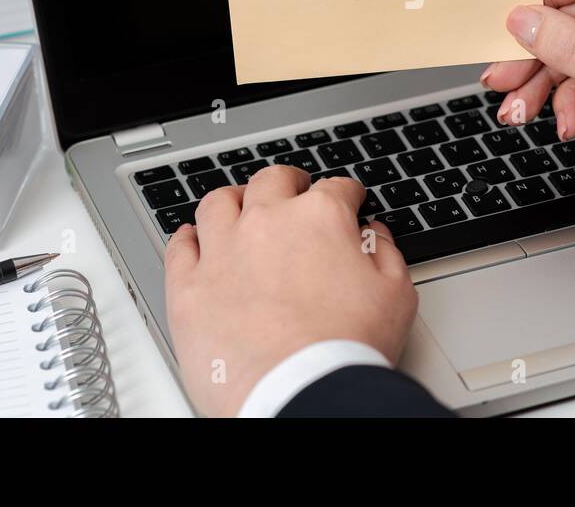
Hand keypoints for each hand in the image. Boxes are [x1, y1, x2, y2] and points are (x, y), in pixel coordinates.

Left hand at [164, 165, 416, 415]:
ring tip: (239, 206)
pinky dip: (187, 239)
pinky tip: (193, 239)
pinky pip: (179, 247)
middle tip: (295, 190)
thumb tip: (376, 237)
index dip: (346, 194)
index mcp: (319, 218)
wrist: (301, 392)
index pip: (335, 189)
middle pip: (272, 181)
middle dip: (288, 182)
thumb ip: (386, 254)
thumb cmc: (346, 349)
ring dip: (233, 200)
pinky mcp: (189, 287)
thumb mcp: (395, 294)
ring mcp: (222, 252)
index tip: (347, 201)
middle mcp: (266, 223)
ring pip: (218, 204)